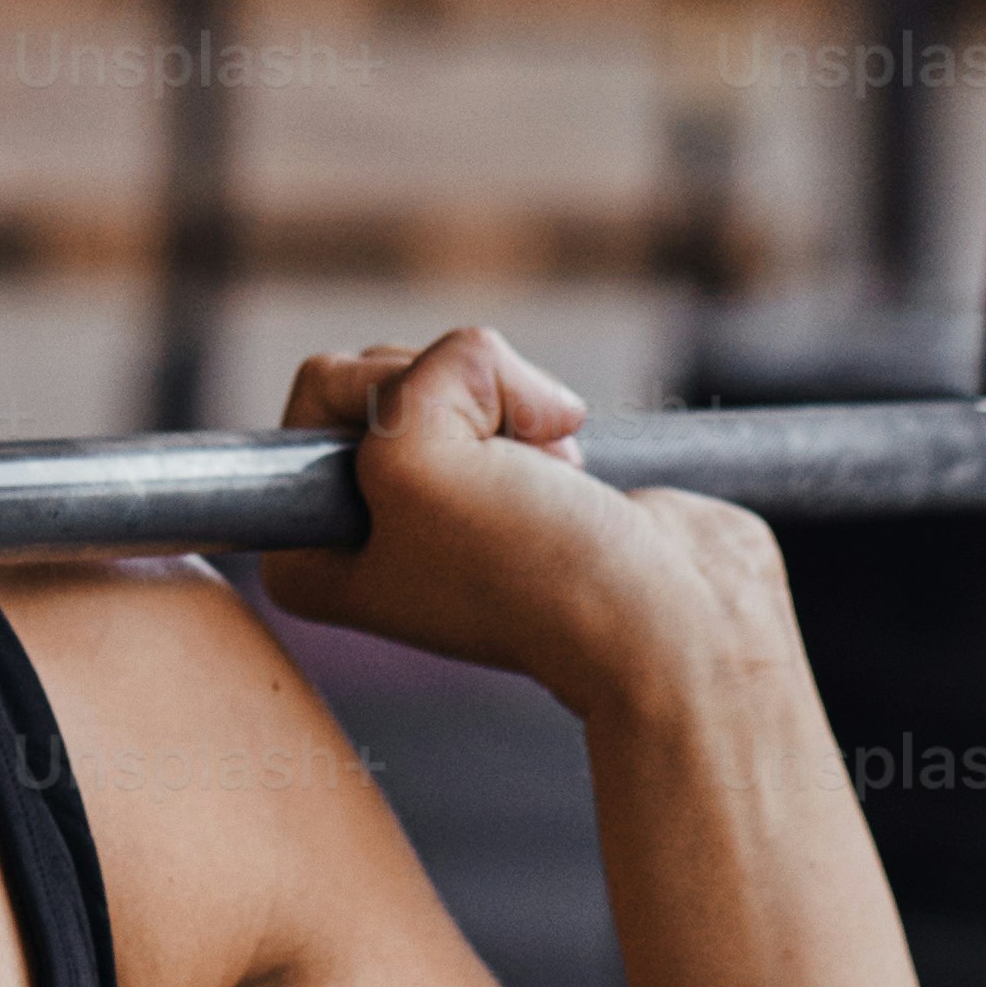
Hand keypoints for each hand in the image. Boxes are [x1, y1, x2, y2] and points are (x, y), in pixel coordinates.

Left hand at [247, 325, 786, 710]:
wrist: (674, 618)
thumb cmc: (537, 569)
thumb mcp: (416, 462)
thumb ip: (408, 378)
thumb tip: (481, 368)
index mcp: (311, 549)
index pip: (322, 382)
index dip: (394, 394)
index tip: (446, 473)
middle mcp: (364, 526)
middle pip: (387, 369)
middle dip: (463, 401)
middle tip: (511, 476)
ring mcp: (440, 503)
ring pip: (452, 375)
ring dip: (515, 409)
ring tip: (551, 477)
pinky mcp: (508, 478)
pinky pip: (510, 388)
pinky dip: (547, 409)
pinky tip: (572, 469)